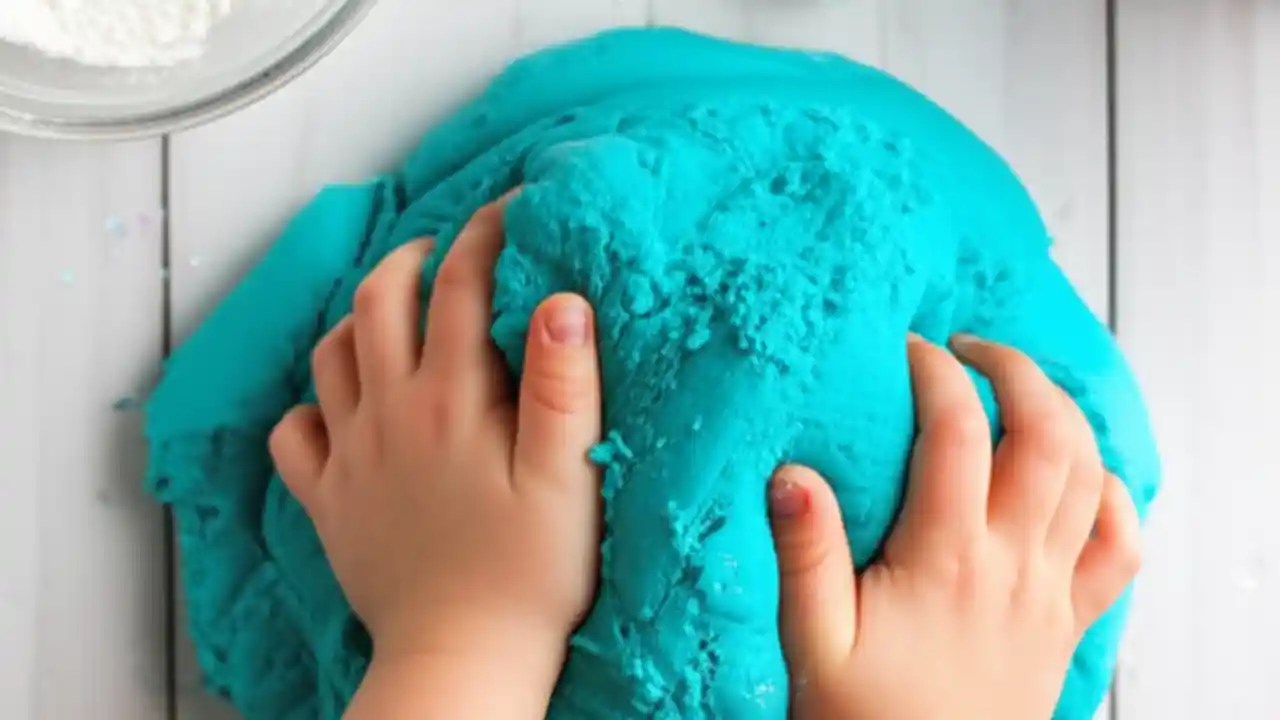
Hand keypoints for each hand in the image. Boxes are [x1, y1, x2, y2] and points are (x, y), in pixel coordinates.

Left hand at [268, 199, 603, 717]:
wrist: (462, 658)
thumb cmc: (530, 573)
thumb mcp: (566, 478)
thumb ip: (561, 385)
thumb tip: (561, 299)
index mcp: (452, 400)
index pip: (461, 286)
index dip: (485, 235)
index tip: (509, 209)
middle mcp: (390, 414)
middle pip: (379, 301)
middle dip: (411, 258)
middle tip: (445, 251)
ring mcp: (350, 457)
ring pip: (329, 355)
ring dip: (357, 317)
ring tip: (391, 312)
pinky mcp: (327, 502)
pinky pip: (293, 434)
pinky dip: (310, 405)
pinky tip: (338, 407)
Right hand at [768, 333, 1141, 719]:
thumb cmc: (864, 719)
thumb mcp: (813, 642)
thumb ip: (805, 554)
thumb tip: (792, 473)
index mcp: (946, 559)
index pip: (958, 431)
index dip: (934, 372)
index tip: (905, 348)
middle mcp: (1012, 565)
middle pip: (1049, 435)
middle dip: (1016, 370)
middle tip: (969, 348)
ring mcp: (1050, 592)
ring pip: (1091, 475)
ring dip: (1063, 414)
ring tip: (1017, 389)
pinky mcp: (1068, 620)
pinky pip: (1120, 547)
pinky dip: (1112, 495)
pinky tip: (1080, 475)